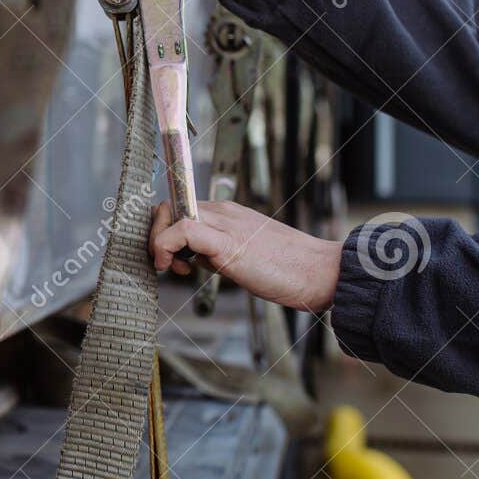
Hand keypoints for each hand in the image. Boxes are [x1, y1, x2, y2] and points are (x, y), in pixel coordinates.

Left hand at [149, 200, 341, 312]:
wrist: (322, 273)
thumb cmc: (288, 270)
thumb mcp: (243, 256)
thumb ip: (215, 251)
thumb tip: (190, 258)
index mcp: (228, 213)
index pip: (180, 207)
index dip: (164, 229)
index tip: (170, 258)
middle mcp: (224, 211)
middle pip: (169, 206)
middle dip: (156, 235)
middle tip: (168, 263)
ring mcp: (226, 223)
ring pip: (171, 213)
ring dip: (157, 241)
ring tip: (171, 267)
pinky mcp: (229, 242)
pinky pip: (183, 230)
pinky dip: (165, 246)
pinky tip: (174, 267)